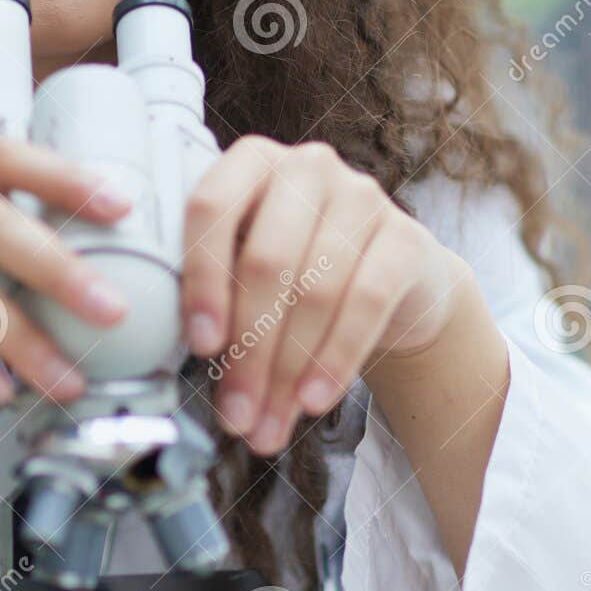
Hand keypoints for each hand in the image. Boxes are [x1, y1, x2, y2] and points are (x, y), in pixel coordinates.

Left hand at [180, 136, 471, 455]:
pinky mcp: (406, 237)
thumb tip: (184, 371)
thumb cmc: (299, 274)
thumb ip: (218, 298)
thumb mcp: (250, 268)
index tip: (201, 346)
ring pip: (314, 291)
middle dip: (247, 350)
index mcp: (250, 162)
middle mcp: (306, 167)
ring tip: (267, 427)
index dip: (202, 280)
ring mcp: (361, 196)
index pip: (211, 207)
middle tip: (235, 414)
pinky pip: (365, 303)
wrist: (394, 282)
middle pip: (266, 261)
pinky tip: (315, 400)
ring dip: (287, 370)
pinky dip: (335, 359)